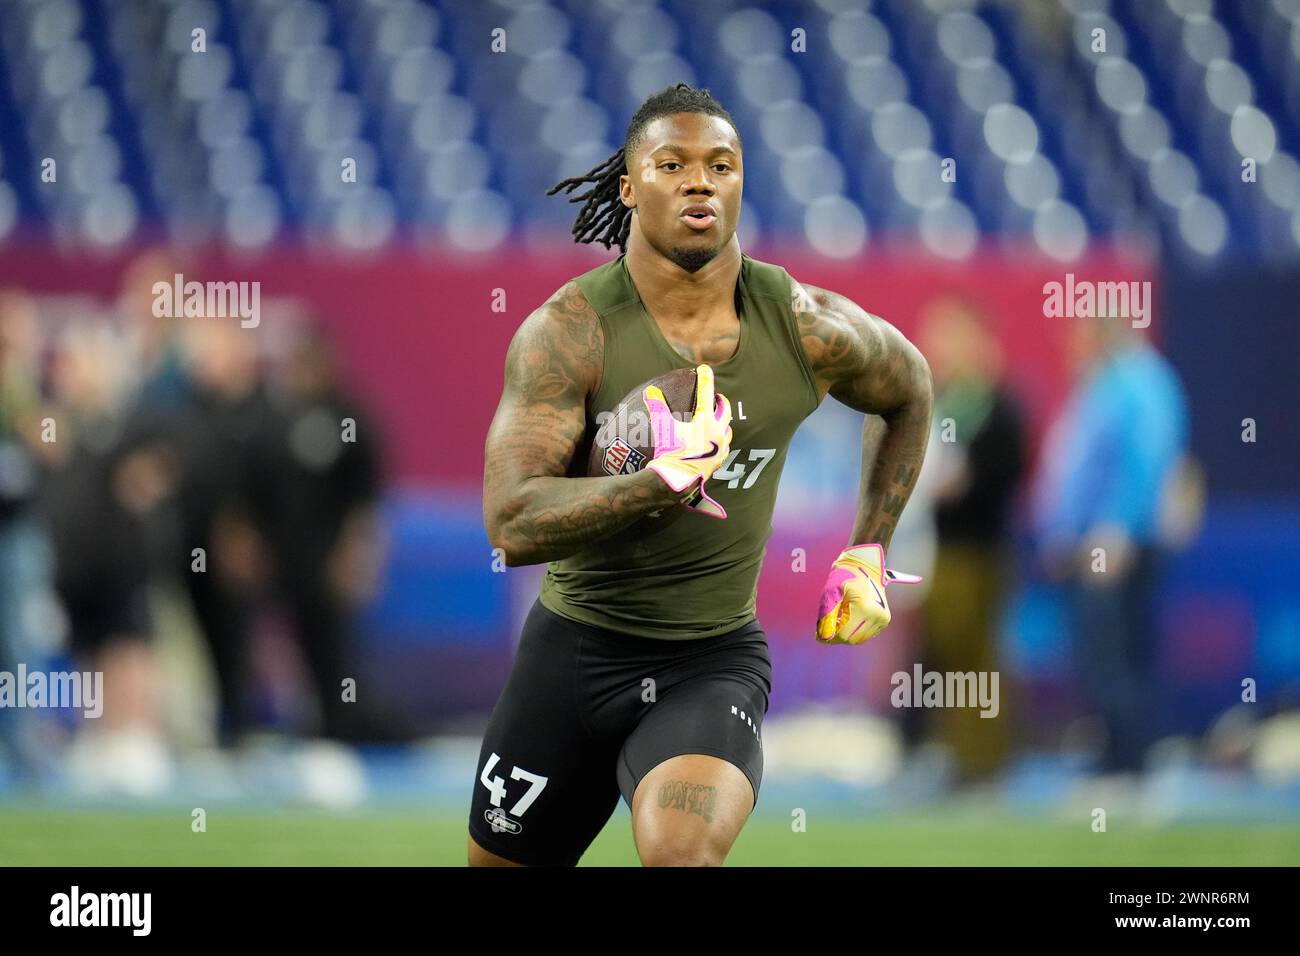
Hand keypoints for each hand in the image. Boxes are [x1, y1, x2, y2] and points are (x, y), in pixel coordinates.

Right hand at [643, 363, 732, 518]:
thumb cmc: (669, 453)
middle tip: (716, 396)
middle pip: (724, 409)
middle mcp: (718, 432)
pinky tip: (715, 441)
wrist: (677, 481)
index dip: (705, 378)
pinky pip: (724, 446)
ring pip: (728, 428)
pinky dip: (721, 439)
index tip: (704, 368)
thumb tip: (649, 391)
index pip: (707, 392)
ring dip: (723, 421)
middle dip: (720, 400)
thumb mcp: (662, 427)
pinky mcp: (719, 460)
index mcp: (705, 421)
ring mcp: (721, 447)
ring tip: (717, 419)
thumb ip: (657, 407)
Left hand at [816, 543, 920, 644]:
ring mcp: (883, 618)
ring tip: (837, 622)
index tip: (817, 635)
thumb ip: (826, 615)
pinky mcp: (884, 620)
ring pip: (859, 639)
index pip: (843, 634)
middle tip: (825, 629)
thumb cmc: (845, 576)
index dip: (828, 637)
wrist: (866, 566)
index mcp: (863, 607)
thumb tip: (822, 637)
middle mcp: (877, 615)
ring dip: (846, 635)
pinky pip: (866, 634)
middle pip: (851, 639)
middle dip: (836, 637)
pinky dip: (855, 631)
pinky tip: (848, 620)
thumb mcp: (830, 593)